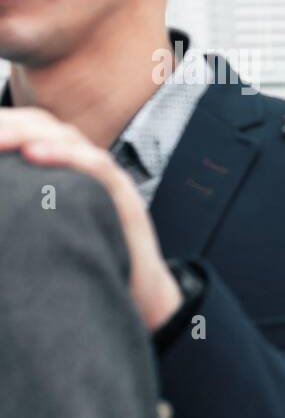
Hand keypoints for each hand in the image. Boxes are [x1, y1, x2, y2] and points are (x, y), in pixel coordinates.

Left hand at [0, 108, 180, 330]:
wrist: (139, 292)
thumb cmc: (90, 263)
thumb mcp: (46, 229)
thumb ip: (24, 205)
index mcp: (65, 170)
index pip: (30, 131)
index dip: (4, 127)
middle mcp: (86, 167)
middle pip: (43, 126)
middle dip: (7, 125)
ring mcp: (108, 179)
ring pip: (67, 138)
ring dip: (26, 133)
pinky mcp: (125, 196)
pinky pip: (96, 166)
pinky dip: (65, 155)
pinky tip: (34, 154)